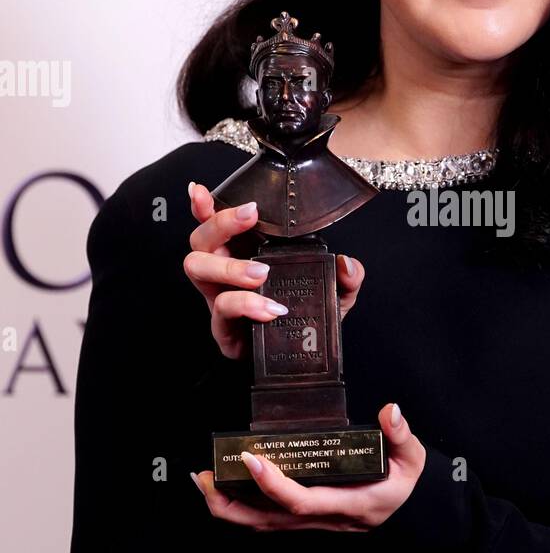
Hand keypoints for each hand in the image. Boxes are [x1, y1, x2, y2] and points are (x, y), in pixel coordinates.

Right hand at [184, 181, 365, 359]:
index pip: (216, 224)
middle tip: (250, 217)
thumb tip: (347, 264)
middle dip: (221, 223)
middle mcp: (225, 273)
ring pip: (198, 269)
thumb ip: (348, 278)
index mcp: (245, 255)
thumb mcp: (335, 296)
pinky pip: (221, 310)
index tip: (201, 190)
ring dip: (229, 266)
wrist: (301, 361)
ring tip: (260, 274)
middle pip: (200, 240)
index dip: (204, 207)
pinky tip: (268, 308)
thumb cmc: (306, 321)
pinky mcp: (223, 329)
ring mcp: (219, 299)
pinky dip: (244, 304)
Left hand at [190, 402, 423, 531]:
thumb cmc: (404, 482)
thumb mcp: (413, 459)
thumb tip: (391, 412)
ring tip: (203, 481)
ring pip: (261, 523)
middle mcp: (325, 519)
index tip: (252, 458)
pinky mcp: (304, 519)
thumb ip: (402, 436)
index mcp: (350, 504)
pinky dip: (239, 505)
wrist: (407, 510)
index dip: (273, 484)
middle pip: (268, 521)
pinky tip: (223, 486)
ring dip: (228, 506)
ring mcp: (312, 523)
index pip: (303, 501)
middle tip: (204, 476)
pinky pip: (265, 518)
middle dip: (231, 502)